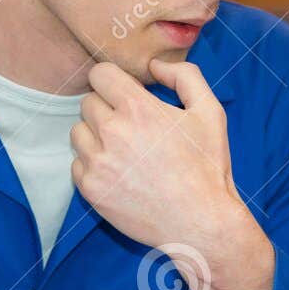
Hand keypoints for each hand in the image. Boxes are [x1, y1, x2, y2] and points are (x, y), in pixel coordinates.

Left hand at [72, 58, 275, 289]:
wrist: (201, 223)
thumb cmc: (207, 167)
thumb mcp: (210, 112)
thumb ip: (185, 76)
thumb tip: (154, 66)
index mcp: (138, 108)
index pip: (100, 74)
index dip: (113, 81)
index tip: (125, 93)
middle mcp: (112, 132)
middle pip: (88, 102)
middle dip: (108, 108)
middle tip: (132, 126)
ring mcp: (98, 163)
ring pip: (78, 132)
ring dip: (96, 136)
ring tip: (125, 150)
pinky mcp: (91, 189)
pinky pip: (78, 164)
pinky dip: (94, 165)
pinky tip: (120, 173)